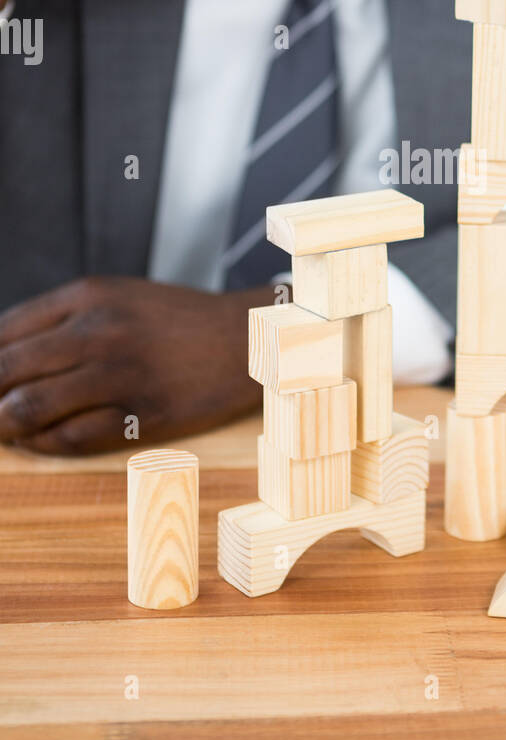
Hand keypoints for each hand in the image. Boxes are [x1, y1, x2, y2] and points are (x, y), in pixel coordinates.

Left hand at [0, 277, 272, 454]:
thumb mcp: (117, 299)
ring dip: (4, 425)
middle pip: (6, 371)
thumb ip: (62, 320)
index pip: (4, 332)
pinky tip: (39, 439)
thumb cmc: (175, 321)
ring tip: (4, 429)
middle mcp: (99, 331)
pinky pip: (71, 438)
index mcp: (88, 296)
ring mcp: (121, 375)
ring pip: (29, 408)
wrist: (246, 339)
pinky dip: (43, 443)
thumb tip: (1, 356)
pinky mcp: (143, 416)